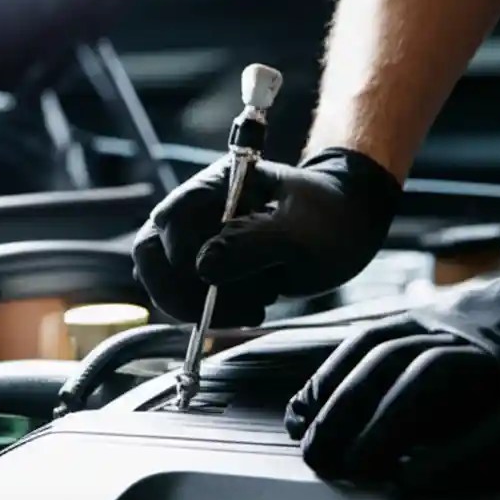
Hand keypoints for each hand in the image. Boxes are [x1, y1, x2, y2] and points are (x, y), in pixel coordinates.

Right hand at [132, 148, 400, 326]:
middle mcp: (198, 211)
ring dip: (199, 305)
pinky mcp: (207, 267)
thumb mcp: (301, 231)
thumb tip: (203, 267)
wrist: (348, 224)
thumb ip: (252, 244)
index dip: (180, 258)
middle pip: (151, 253)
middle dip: (178, 292)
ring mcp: (199, 240)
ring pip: (165, 280)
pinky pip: (187, 295)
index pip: (169, 221)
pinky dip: (213, 312)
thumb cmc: (330, 217)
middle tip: (220, 313)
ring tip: (255, 305)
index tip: (214, 283)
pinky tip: (252, 308)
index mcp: (217, 186)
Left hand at [284, 204, 499, 490]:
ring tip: (350, 468)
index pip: (370, 337)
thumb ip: (446, 334)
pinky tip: (417, 481)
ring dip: (377, 427)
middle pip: (383, 358)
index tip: (300, 414)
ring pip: (424, 381)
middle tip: (314, 452)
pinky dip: (448, 457)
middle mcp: (473, 323)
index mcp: (457, 311)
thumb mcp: (495, 312)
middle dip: (337, 409)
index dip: (327, 377)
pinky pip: (493, 427)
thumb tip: (394, 366)